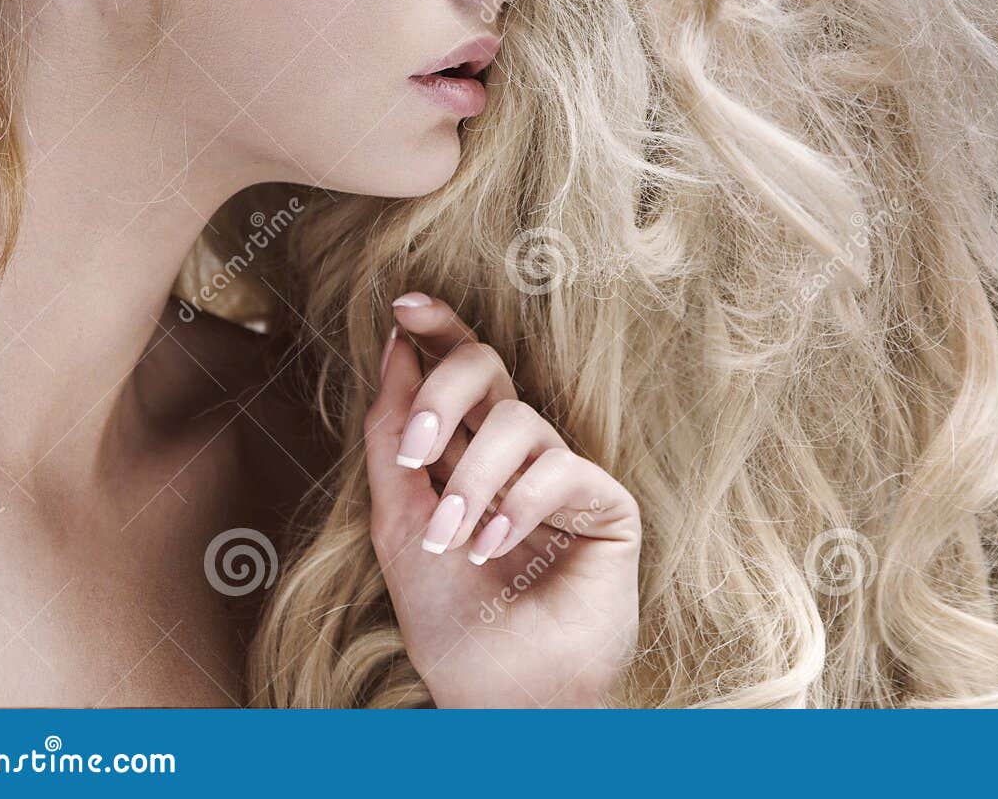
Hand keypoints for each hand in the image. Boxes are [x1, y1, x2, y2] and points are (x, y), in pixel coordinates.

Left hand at [363, 294, 640, 707]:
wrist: (501, 694)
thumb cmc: (449, 619)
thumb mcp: (399, 523)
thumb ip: (393, 439)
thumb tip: (393, 350)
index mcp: (466, 452)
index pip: (460, 372)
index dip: (439, 329)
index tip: (404, 304)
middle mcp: (515, 453)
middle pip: (488, 370)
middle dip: (445, 394)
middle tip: (415, 452)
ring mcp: (562, 474)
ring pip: (519, 421)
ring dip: (473, 481)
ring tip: (454, 539)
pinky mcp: (605, 502)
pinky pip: (561, 468)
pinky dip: (519, 505)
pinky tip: (496, 547)